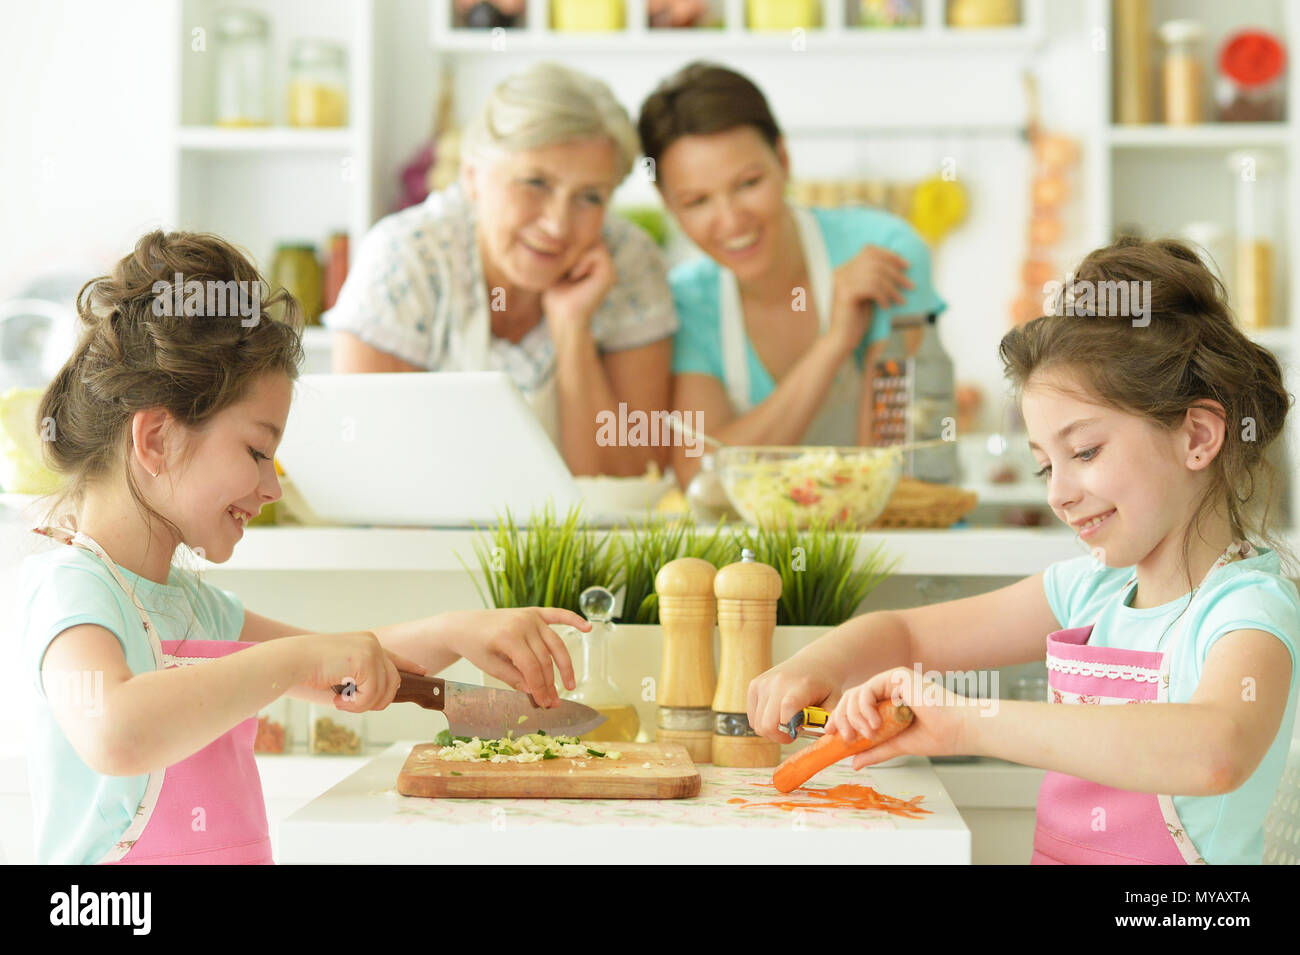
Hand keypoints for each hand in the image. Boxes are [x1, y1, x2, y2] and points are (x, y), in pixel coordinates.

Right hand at [296, 631, 426, 712]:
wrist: (290, 661)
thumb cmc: (308, 669)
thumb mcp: (342, 672)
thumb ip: (362, 679)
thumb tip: (381, 696)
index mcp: (366, 643)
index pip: (395, 658)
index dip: (410, 666)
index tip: (423, 672)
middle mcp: (372, 643)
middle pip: (393, 681)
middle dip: (376, 700)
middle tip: (351, 704)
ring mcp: (371, 650)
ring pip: (384, 691)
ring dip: (363, 705)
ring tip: (342, 702)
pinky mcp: (366, 661)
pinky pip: (372, 694)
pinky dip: (357, 704)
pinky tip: (339, 699)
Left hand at [435, 608, 587, 707]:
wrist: (464, 625)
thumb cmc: (474, 646)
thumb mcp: (489, 666)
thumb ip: (513, 678)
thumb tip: (534, 691)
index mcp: (509, 636)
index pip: (531, 667)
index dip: (539, 687)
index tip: (544, 703)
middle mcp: (523, 623)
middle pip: (544, 658)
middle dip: (550, 683)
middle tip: (554, 702)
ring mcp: (530, 616)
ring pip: (555, 644)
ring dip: (565, 665)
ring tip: (569, 685)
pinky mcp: (533, 612)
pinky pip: (557, 615)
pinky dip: (573, 619)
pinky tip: (588, 628)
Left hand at [541, 241, 615, 340]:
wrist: (562, 315)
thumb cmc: (556, 294)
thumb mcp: (558, 265)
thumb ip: (566, 247)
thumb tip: (565, 229)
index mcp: (594, 262)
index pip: (585, 236)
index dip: (570, 242)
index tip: (561, 264)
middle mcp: (603, 264)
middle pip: (590, 236)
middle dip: (574, 248)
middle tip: (565, 270)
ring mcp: (608, 268)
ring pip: (594, 242)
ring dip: (577, 256)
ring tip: (571, 274)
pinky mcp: (610, 274)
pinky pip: (597, 253)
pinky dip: (582, 263)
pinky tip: (576, 277)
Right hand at [747, 656, 840, 742]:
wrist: (813, 663)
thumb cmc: (824, 685)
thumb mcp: (835, 701)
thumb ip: (830, 718)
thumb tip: (827, 732)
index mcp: (801, 685)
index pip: (787, 709)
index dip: (788, 729)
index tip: (798, 733)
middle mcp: (778, 682)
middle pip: (767, 724)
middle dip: (779, 736)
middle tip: (792, 732)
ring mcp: (763, 683)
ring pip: (757, 724)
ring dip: (771, 729)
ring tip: (785, 722)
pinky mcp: (754, 685)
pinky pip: (752, 717)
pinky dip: (762, 721)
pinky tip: (776, 715)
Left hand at [825, 665, 975, 767]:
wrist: (961, 730)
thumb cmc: (940, 736)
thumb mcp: (898, 745)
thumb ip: (876, 750)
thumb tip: (854, 762)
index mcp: (889, 701)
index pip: (855, 706)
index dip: (840, 719)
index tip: (832, 736)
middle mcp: (889, 688)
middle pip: (850, 699)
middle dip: (841, 720)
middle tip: (846, 739)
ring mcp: (892, 680)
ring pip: (855, 694)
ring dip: (854, 717)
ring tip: (868, 734)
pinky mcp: (897, 676)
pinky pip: (868, 689)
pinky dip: (865, 708)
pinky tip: (875, 723)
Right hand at [827, 245, 914, 353]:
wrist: (841, 340)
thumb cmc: (856, 320)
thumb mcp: (868, 295)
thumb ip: (875, 280)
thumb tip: (898, 267)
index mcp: (846, 269)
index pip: (869, 250)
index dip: (890, 255)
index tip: (906, 265)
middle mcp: (841, 272)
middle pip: (875, 261)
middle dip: (896, 272)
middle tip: (910, 286)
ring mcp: (842, 282)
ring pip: (876, 275)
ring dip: (893, 288)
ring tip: (901, 300)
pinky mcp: (845, 294)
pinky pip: (871, 288)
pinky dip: (883, 296)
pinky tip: (886, 306)